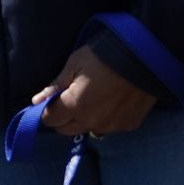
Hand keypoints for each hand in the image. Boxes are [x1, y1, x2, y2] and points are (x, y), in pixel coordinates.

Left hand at [31, 45, 156, 137]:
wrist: (146, 56)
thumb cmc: (106, 54)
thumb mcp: (76, 63)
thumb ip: (56, 85)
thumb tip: (37, 100)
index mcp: (75, 105)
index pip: (50, 120)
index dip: (47, 109)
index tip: (52, 100)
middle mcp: (92, 121)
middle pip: (66, 130)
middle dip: (63, 117)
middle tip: (70, 98)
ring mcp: (112, 126)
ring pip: (89, 130)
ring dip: (85, 119)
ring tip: (95, 98)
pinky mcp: (129, 125)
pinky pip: (110, 127)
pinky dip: (106, 118)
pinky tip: (113, 101)